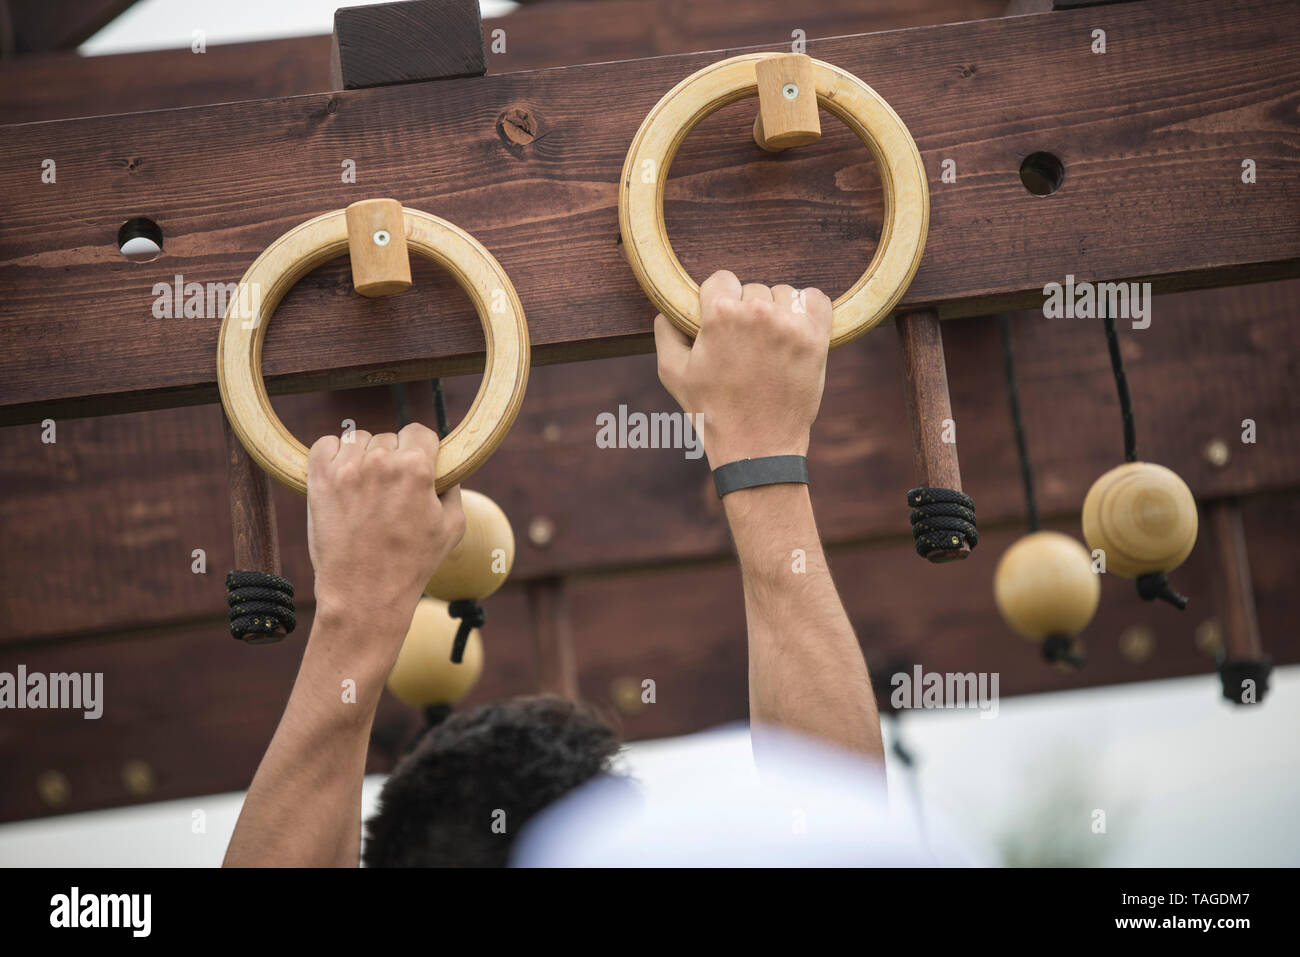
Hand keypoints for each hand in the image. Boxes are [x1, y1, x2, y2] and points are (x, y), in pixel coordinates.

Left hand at [306, 422, 465, 644]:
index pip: (420, 432)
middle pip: (390, 437)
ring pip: (359, 439)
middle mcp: (381, 462)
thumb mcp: (453, 527)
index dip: (423, 450)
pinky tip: (343, 477)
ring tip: (366, 488)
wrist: (364, 593)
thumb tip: (446, 471)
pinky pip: (326, 444)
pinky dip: (333, 455)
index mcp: (416, 469)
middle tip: (391, 490)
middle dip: (394, 458)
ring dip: (364, 456)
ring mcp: (347, 469)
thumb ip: (453, 489)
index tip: (418, 467)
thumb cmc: (412, 564)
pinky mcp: (320, 479)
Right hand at [654, 270, 832, 468]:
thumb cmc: (711, 412)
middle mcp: (757, 314)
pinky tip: (795, 328)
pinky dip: (807, 309)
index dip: (717, 301)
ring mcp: (789, 326)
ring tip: (769, 343)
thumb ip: (665, 332)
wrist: (756, 446)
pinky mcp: (815, 340)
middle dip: (746, 310)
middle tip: (744, 345)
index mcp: (720, 315)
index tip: (720, 322)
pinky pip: (816, 300)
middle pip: (752, 288)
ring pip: (782, 294)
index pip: (721, 279)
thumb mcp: (672, 373)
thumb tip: (667, 310)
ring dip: (776, 311)